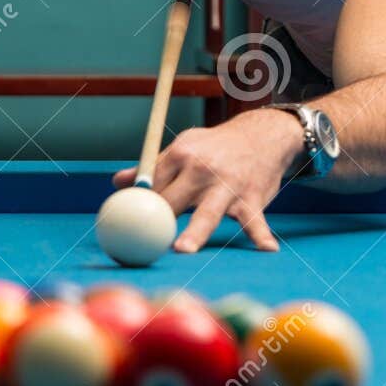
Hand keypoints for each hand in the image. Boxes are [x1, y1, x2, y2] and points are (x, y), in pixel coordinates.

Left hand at [112, 108, 304, 254]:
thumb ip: (153, 168)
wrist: (262, 135)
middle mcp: (202, 169)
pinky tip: (267, 249)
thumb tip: (118, 183)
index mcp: (181, 154)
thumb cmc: (215, 148)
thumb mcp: (184, 147)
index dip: (140, 207)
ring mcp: (228, 185)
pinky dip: (261, 235)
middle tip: (142, 244)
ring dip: (195, 232)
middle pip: (172, 202)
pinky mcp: (252, 198)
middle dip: (157, 222)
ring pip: (207, 213)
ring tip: (183, 249)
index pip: (153, 184)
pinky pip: (255, 221)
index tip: (129, 225)